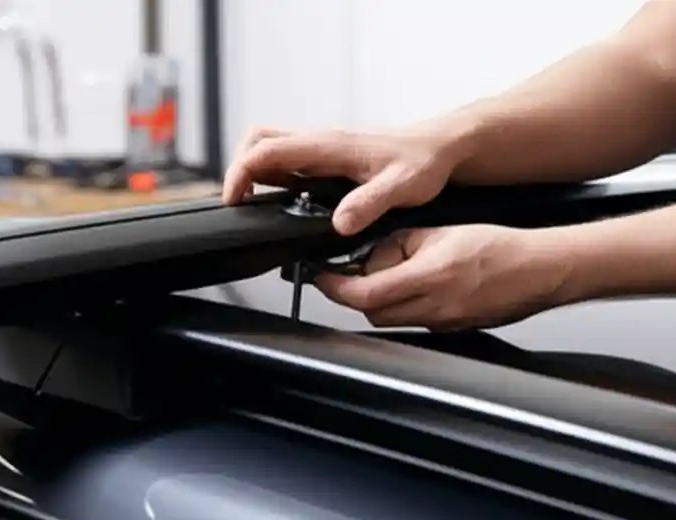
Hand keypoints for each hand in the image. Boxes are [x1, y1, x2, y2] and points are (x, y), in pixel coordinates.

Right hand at [222, 126, 467, 235]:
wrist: (439, 148)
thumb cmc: (423, 162)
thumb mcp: (402, 187)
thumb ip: (370, 204)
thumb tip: (339, 224)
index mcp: (329, 146)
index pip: (268, 149)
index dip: (242, 173)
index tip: (236, 201)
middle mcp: (320, 143)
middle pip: (258, 140)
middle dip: (238, 168)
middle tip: (240, 204)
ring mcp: (321, 149)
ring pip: (269, 147)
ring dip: (253, 172)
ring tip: (254, 206)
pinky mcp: (326, 159)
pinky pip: (286, 160)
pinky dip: (271, 177)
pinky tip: (281, 204)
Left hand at [314, 225, 579, 330]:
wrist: (539, 271)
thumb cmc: (500, 248)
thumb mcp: (443, 231)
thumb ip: (403, 243)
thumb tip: (373, 254)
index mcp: (429, 276)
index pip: (366, 292)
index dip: (336, 287)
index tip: (324, 276)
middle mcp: (433, 307)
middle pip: (372, 312)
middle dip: (355, 294)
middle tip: (351, 272)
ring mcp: (442, 323)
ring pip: (391, 320)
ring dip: (379, 301)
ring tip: (388, 276)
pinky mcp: (451, 330)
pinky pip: (414, 322)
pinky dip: (404, 307)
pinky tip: (414, 287)